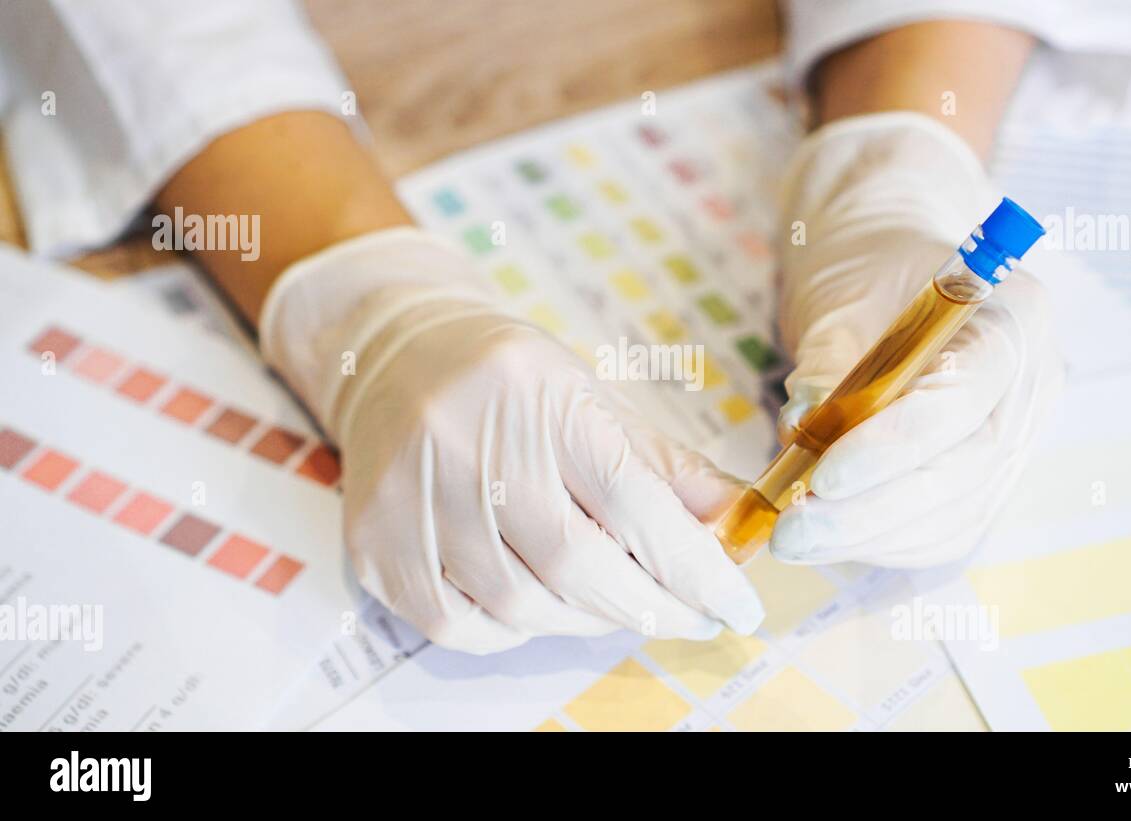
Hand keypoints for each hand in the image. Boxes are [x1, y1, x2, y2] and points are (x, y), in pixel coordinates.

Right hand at [262, 228, 762, 652]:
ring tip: (612, 602)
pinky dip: (512, 630)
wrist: (396, 357)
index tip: (737, 606)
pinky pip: (457, 626)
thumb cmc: (510, 382)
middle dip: (648, 606)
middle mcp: (468, 444)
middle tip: (688, 617)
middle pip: (575, 564)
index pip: (632, 501)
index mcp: (539, 397)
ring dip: (584, 620)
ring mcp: (410, 499)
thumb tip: (737, 521)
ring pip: (520, 605)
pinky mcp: (372, 544)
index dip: (693, 567)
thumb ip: (665, 467)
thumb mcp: (593, 399)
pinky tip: (536, 603)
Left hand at [769, 113, 1063, 566]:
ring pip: (956, 513)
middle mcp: (1034, 384)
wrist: (895, 268)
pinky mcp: (991, 477)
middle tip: (793, 531)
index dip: (893, 447)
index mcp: (1013, 316)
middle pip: (967, 471)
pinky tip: (831, 538)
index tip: (822, 477)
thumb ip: (827, 363)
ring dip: (871, 537)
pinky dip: (885, 542)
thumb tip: (802, 433)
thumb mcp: (840, 295)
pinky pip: (945, 528)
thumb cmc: (869, 267)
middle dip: (872, 511)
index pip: (965, 397)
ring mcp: (1021, 437)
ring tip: (798, 536)